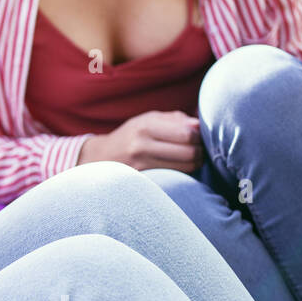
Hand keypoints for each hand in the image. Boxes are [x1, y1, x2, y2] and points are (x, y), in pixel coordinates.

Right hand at [78, 110, 202, 172]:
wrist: (102, 157)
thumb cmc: (132, 135)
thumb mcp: (148, 120)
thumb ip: (175, 120)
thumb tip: (200, 126)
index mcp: (145, 126)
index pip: (187, 134)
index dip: (199, 137)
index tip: (197, 138)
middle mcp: (141, 145)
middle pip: (190, 153)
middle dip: (200, 152)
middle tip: (198, 151)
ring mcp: (141, 165)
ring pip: (186, 168)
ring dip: (194, 164)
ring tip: (189, 160)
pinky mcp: (142, 180)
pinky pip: (174, 178)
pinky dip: (182, 174)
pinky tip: (178, 169)